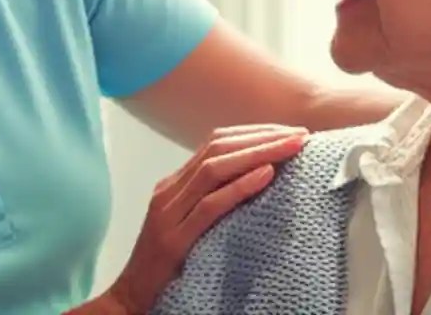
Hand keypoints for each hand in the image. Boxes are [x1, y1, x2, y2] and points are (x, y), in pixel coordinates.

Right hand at [105, 124, 308, 312]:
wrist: (131, 297)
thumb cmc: (166, 264)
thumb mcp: (190, 223)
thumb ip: (213, 199)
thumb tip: (261, 178)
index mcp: (174, 184)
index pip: (216, 142)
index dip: (254, 133)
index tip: (289, 132)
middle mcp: (169, 190)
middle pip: (218, 148)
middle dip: (262, 137)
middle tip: (300, 134)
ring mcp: (168, 213)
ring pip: (215, 168)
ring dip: (258, 153)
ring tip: (291, 147)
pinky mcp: (173, 240)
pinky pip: (210, 206)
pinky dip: (240, 187)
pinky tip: (266, 175)